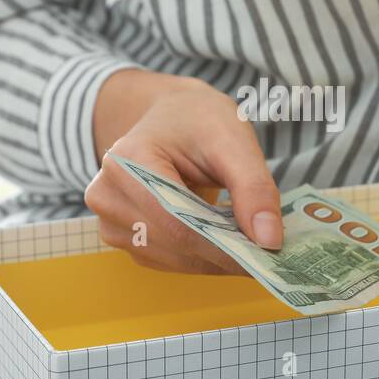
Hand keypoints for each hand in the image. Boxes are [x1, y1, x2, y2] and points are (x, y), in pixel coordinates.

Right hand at [85, 69, 282, 273]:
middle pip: (174, 245)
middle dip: (226, 254)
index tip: (267, 257)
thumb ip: (254, 187)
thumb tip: (269, 240)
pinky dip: (201, 258)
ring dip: (215, 260)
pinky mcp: (124, 238)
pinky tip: (226, 243)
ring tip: (251, 245)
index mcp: (127, 162)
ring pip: (173, 260)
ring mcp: (110, 221)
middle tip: (271, 256)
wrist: (170, 117)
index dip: (224, 246)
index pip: (176, 222)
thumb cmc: (198, 121)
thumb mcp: (233, 139)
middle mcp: (107, 195)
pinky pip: (168, 261)